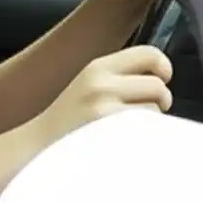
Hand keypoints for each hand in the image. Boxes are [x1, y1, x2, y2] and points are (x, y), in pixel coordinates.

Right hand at [30, 45, 173, 145]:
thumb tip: (162, 77)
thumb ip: (121, 76)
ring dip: (150, 123)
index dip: (163, 68)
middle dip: (159, 102)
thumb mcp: (89, 85)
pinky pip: (146, 133)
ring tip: (126, 129)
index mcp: (97, 67)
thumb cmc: (70, 120)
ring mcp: (104, 110)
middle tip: (143, 112)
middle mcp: (100, 84)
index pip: (150, 55)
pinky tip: (124, 141)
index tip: (161, 80)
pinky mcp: (109, 134)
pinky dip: (143, 138)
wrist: (39, 148)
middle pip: (158, 87)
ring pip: (155, 112)